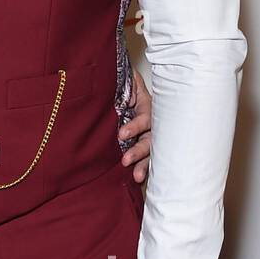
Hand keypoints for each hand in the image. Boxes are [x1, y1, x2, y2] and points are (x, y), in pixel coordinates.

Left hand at [119, 68, 151, 182]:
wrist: (122, 86)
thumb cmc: (124, 84)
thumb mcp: (126, 81)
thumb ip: (123, 83)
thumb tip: (107, 79)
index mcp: (148, 105)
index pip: (146, 117)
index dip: (136, 126)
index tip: (121, 134)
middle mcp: (152, 121)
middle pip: (151, 138)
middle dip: (139, 150)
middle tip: (125, 160)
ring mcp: (150, 133)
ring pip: (152, 150)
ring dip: (145, 164)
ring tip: (136, 176)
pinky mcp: (144, 143)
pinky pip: (148, 157)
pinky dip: (144, 168)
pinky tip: (139, 179)